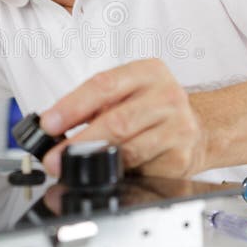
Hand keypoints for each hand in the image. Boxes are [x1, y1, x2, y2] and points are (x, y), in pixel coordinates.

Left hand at [39, 58, 208, 178]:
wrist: (197, 128)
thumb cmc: (152, 108)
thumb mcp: (127, 93)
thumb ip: (94, 105)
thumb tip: (55, 126)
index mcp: (148, 72)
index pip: (104, 85)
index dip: (73, 106)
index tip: (50, 123)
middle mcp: (166, 96)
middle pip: (116, 121)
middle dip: (79, 143)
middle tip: (54, 157)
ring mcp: (177, 127)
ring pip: (128, 149)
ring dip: (95, 162)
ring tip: (71, 168)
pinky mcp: (180, 157)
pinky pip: (141, 169)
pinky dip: (119, 174)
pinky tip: (107, 173)